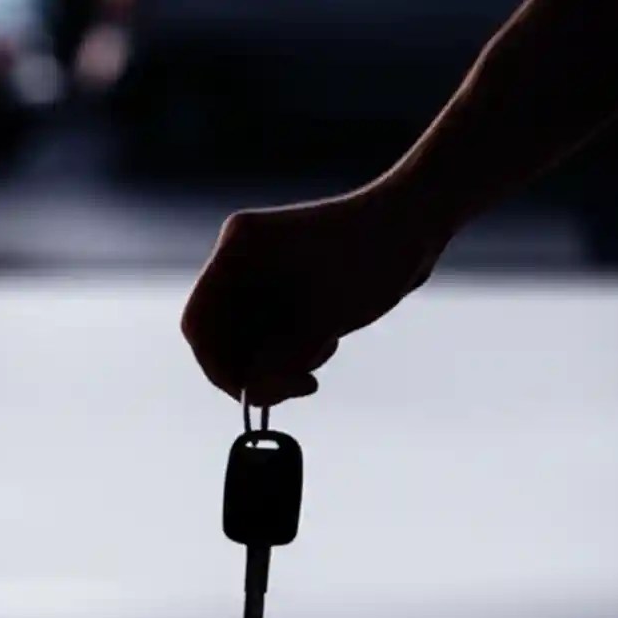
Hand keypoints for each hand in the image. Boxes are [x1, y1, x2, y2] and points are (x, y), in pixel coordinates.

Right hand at [181, 184, 448, 406]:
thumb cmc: (373, 256)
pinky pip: (271, 329)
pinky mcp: (286, 283)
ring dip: (279, 360)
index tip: (250, 397)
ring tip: (324, 353)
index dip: (217, 367)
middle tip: (302, 384)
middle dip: (257, 367)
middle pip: (222, 334)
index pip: (200, 322)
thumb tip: (251, 397)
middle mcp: (242, 258)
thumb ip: (283, 362)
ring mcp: (263, 270)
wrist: (418, 220)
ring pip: (249, 337)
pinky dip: (293, 347)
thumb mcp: (326, 319)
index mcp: (238, 250)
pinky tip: (328, 340)